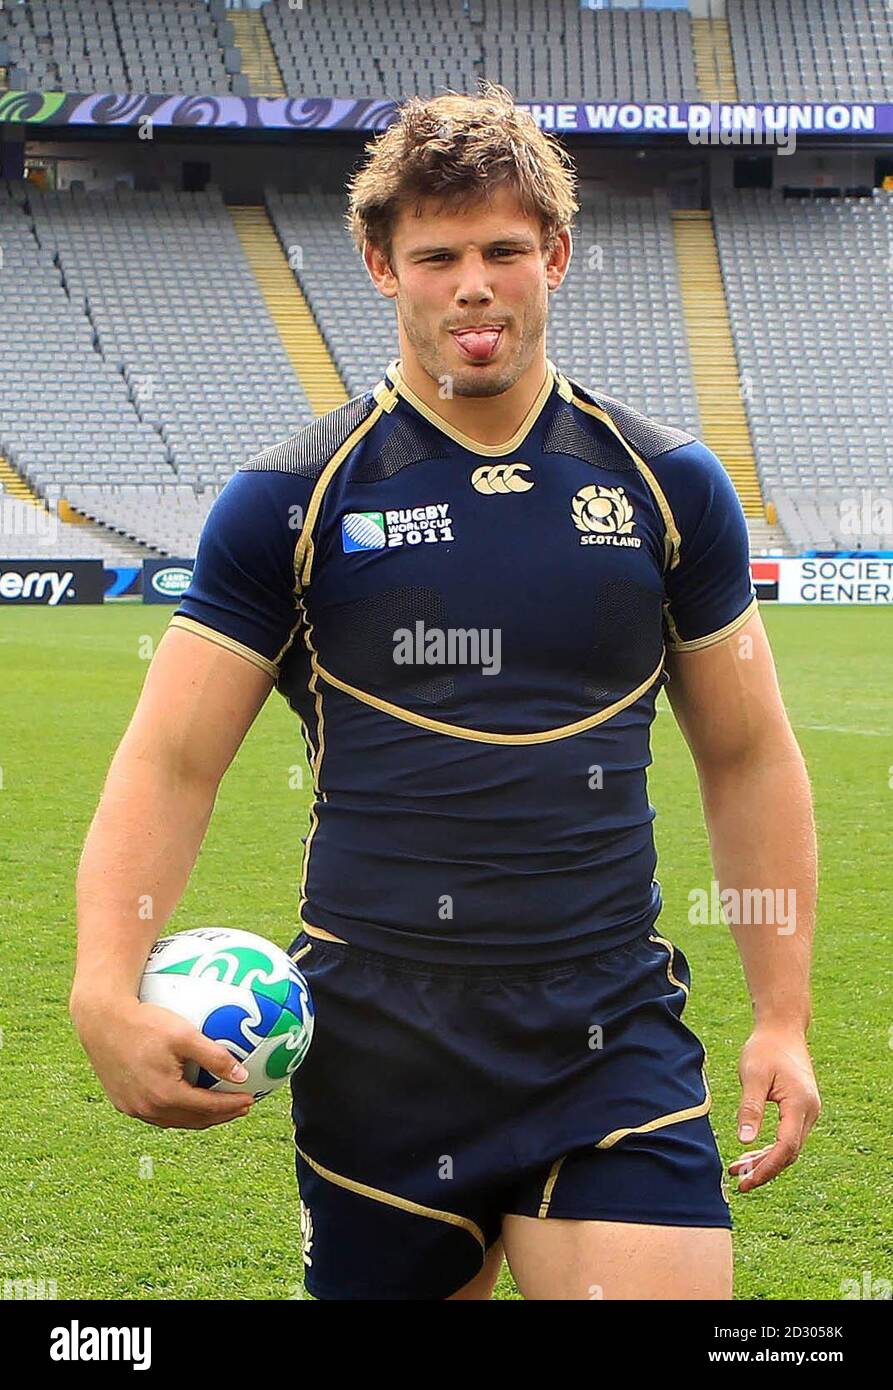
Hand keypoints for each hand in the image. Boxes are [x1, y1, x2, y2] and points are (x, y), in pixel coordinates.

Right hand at [70, 992, 255, 1129]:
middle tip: (240, 1107)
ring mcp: (132, 1108)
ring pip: (173, 1120)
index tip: (251, 1100)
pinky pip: (155, 1113)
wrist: (101, 1020)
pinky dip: (176, 1111)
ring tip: (217, 1107)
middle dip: (220, 1116)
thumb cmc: (145, 1022)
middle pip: (193, 1120)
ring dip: (198, 1116)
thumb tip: (243, 1075)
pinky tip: (185, 1098)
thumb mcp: (185, 1034)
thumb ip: (215, 1056)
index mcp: (165, 1095)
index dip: (232, 1106)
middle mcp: (148, 1108)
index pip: (208, 1108)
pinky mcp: (121, 1101)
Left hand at [730, 1024, 820, 1192]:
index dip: (766, 1168)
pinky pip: (787, 1137)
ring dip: (765, 1161)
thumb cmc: (765, 1049)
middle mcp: (809, 1112)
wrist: (782, 1030)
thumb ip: (750, 1108)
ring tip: (738, 1171)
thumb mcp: (753, 1075)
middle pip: (789, 1153)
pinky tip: (749, 1154)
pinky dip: (769, 1148)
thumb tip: (745, 1142)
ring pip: (788, 1148)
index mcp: (800, 1104)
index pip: (786, 1148)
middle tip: (739, 1183)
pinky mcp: (801, 1110)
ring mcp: (808, 1112)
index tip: (746, 1182)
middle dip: (764, 1170)